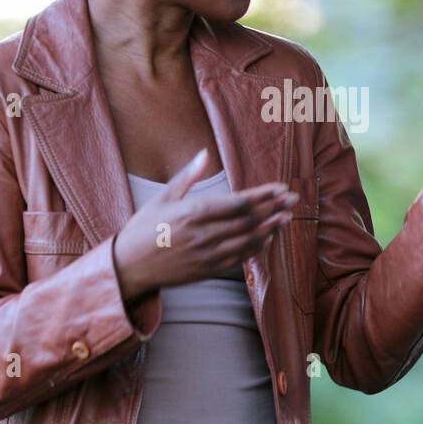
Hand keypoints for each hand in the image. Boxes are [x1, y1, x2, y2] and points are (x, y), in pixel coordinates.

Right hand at [112, 149, 297, 299]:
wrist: (129, 267)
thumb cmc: (143, 228)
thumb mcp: (163, 197)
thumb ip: (188, 176)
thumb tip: (204, 153)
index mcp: (194, 212)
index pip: (240, 202)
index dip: (264, 195)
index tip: (281, 188)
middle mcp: (204, 234)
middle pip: (250, 220)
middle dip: (275, 208)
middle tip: (293, 199)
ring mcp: (207, 255)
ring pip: (249, 240)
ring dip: (271, 228)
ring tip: (287, 217)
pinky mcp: (208, 270)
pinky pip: (240, 258)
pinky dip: (256, 247)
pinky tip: (268, 238)